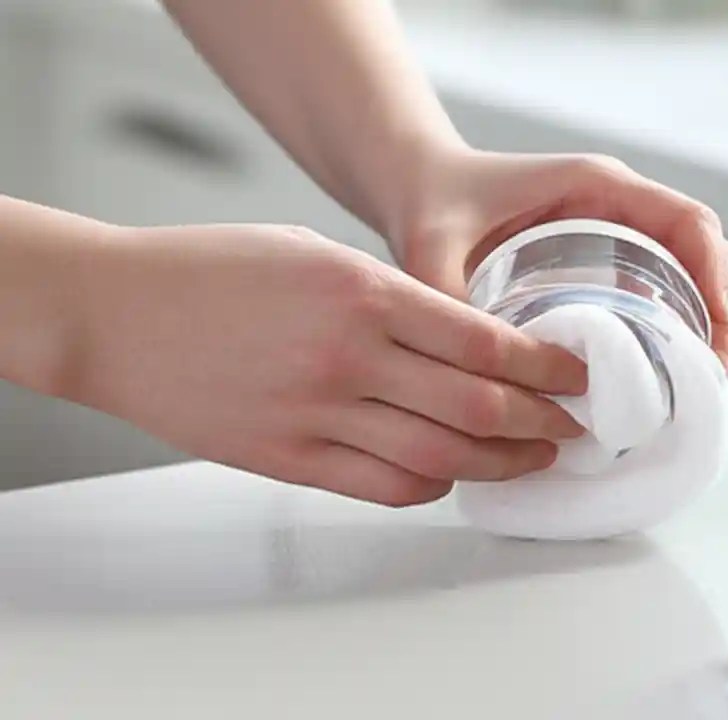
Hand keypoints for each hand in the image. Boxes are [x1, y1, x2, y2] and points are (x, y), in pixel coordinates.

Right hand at [73, 224, 586, 505]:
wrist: (118, 313)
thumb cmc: (216, 271)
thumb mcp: (318, 252)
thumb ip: (394, 296)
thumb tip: (468, 341)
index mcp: (363, 292)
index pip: (485, 342)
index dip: (546, 366)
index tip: (577, 375)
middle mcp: (350, 356)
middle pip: (478, 407)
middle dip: (541, 421)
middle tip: (574, 426)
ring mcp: (317, 413)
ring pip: (440, 455)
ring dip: (501, 462)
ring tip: (535, 458)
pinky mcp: (287, 458)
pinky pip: (382, 485)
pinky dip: (433, 484)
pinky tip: (455, 472)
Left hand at [384, 149, 727, 367]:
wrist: (416, 184)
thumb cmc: (431, 201)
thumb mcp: (433, 251)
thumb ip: (452, 306)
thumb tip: (484, 379)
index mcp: (596, 184)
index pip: (688, 222)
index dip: (715, 279)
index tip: (716, 339)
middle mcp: (617, 201)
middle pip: (704, 248)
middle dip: (721, 310)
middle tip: (709, 377)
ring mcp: (615, 226)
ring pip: (688, 268)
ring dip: (703, 321)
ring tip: (693, 384)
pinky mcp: (603, 253)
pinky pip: (659, 282)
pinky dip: (674, 323)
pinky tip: (659, 371)